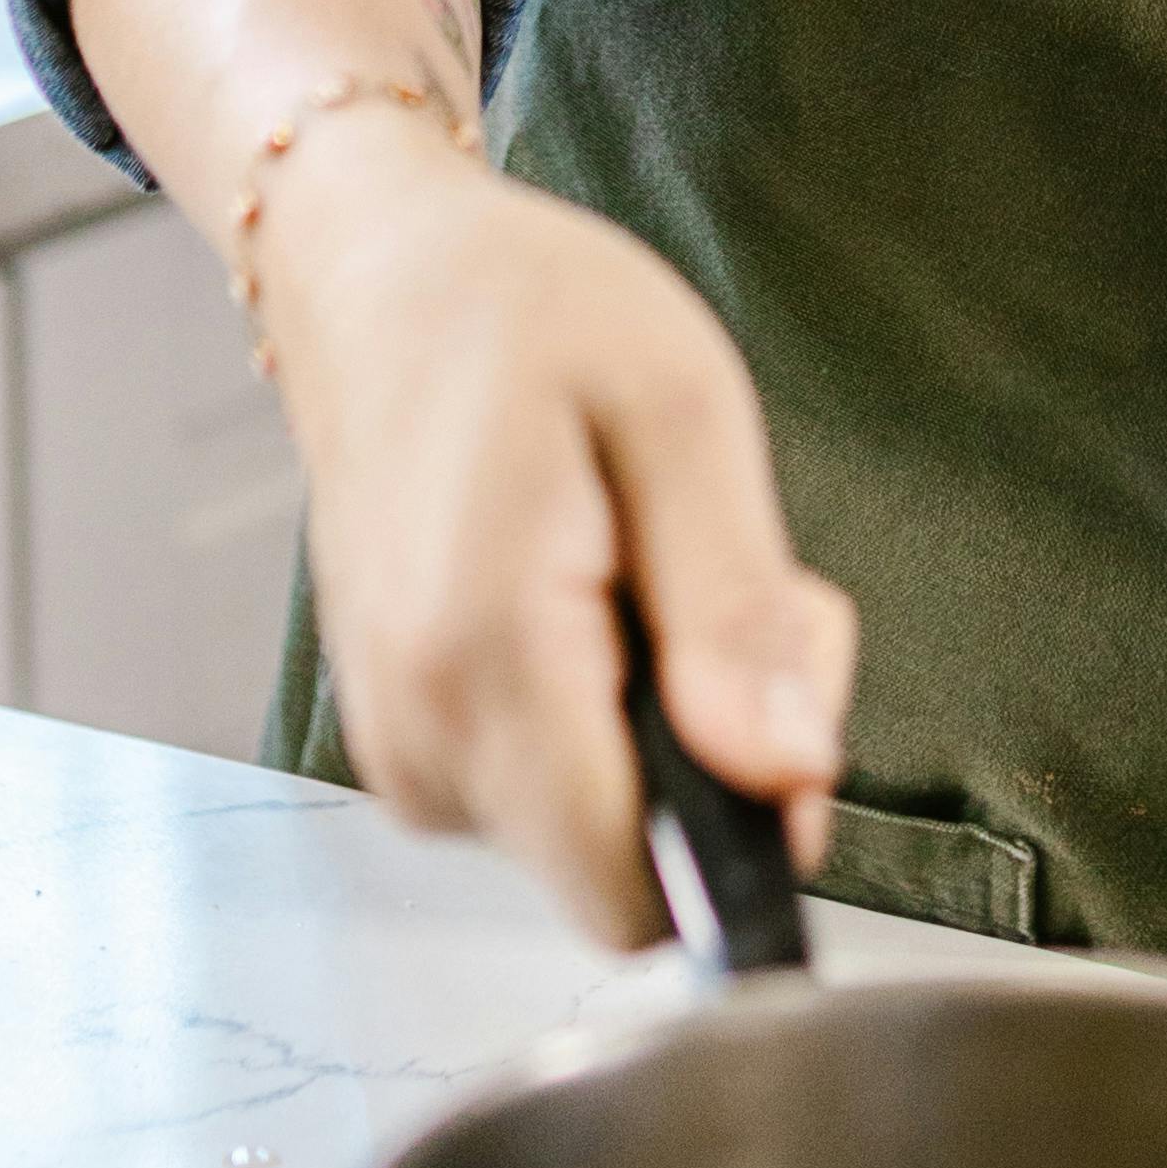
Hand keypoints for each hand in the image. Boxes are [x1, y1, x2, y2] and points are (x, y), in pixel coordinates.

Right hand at [251, 107, 854, 946]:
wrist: (379, 279)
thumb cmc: (527, 315)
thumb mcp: (682, 414)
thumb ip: (734, 613)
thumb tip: (787, 778)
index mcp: (482, 656)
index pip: (632, 889)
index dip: (744, 819)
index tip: (772, 682)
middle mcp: (419, 734)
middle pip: (628, 869)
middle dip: (717, 758)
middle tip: (724, 579)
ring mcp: (401, 748)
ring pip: (593, 837)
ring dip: (667, 728)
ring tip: (651, 562)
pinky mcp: (408, 741)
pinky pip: (546, 796)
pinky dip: (607, 718)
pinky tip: (601, 594)